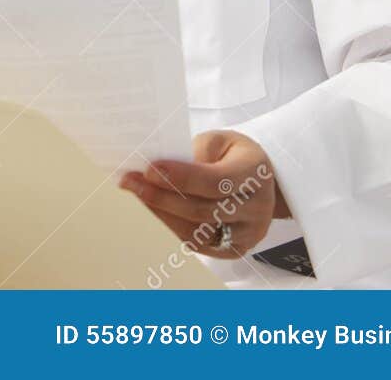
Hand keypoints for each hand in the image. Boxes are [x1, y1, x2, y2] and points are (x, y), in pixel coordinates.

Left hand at [118, 130, 289, 257]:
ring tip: (135, 193)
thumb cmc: (234, 155)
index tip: (149, 169)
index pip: (217, 181)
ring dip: (160, 213)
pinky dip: (170, 226)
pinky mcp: (234, 249)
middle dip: (161, 196)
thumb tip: (160, 168)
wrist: (260, 181)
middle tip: (130, 181)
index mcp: (255, 174)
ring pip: (197, 231)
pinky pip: (197, 244)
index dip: (181, 177)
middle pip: (203, 210)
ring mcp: (247, 234)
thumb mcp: (221, 140)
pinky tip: (151, 209)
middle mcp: (256, 209)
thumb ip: (197, 152)